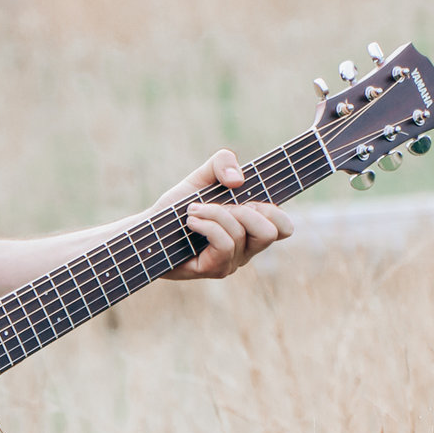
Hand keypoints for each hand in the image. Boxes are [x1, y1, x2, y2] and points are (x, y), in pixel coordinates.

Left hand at [156, 149, 292, 280]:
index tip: (249, 199)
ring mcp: (232, 262)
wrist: (148, 229)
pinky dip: (207, 225)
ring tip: (193, 210)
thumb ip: (222, 163)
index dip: (274, 210)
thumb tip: (238, 180)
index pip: (285, 228)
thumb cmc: (178, 207)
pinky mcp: (214, 269)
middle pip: (272, 232)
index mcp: (252, 228)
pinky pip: (225, 244)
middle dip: (246, 211)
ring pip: (241, 234)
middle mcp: (247, 249)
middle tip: (221, 205)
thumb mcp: (201, 176)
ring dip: (215, 213)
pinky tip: (191, 221)